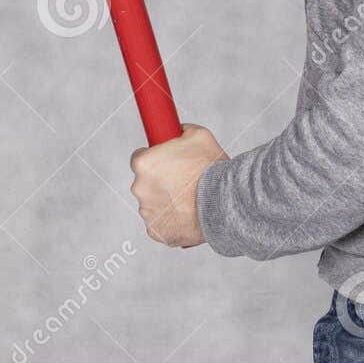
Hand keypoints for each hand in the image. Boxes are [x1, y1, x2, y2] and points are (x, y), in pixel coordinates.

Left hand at [130, 124, 228, 247]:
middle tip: (182, 180)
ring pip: (153, 204)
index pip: (139, 158)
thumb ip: (181, 131)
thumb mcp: (198, 135)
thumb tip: (178, 131)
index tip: (165, 162)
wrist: (224, 202)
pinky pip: (161, 223)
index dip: (153, 158)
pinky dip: (171, 220)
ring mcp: (147, 212)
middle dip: (159, 181)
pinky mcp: (158, 232)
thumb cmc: (210, 168)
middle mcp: (139, 189)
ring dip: (166, 201)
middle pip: (145, 182)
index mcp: (143, 163)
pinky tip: (187, 214)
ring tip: (189, 198)